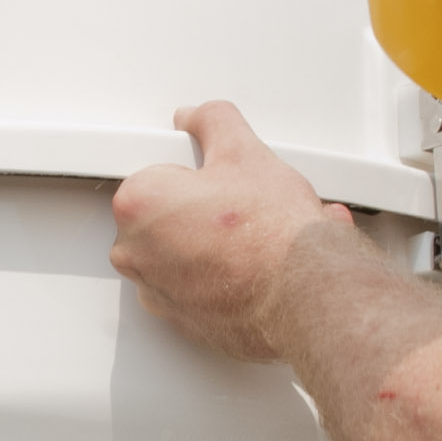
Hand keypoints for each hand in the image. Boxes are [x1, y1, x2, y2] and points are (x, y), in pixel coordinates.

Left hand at [109, 103, 351, 359]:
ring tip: (249, 239)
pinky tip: (250, 268)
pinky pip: (196, 291)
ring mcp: (157, 293)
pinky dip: (218, 280)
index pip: (155, 173)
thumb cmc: (274, 234)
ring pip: (181, 254)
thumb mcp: (245, 152)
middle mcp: (136, 254)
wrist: (306, 294)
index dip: (195, 174)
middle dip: (199, 210)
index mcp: (138, 205)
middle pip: (165, 216)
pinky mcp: (184, 323)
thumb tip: (199, 117)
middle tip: (237, 208)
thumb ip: (212, 122)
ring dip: (209, 246)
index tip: (218, 182)